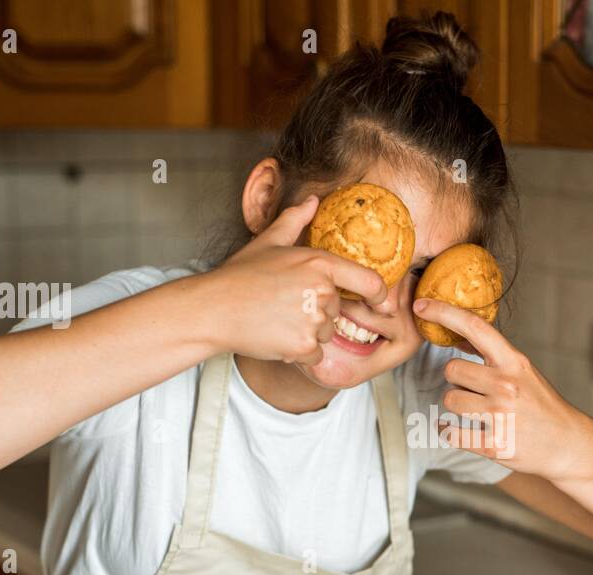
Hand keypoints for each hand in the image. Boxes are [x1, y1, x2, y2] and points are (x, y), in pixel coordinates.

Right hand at [200, 195, 387, 364]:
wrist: (213, 309)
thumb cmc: (239, 276)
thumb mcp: (268, 242)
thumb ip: (295, 221)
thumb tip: (313, 201)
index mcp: (319, 263)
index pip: (369, 281)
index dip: (378, 294)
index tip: (378, 301)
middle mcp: (322, 291)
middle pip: (337, 310)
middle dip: (317, 312)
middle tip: (285, 305)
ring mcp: (313, 320)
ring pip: (326, 334)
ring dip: (308, 333)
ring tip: (278, 319)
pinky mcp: (303, 346)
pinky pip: (316, 355)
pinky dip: (300, 352)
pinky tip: (277, 336)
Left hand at [413, 298, 592, 481]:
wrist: (567, 443)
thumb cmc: (541, 405)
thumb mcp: (524, 371)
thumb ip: (494, 356)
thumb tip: (457, 336)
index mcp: (515, 362)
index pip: (474, 327)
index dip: (443, 312)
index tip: (420, 306)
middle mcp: (506, 386)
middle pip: (452, 369)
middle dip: (457, 379)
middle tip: (475, 389)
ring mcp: (500, 416)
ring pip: (450, 399)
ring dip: (457, 405)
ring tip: (477, 410)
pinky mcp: (493, 445)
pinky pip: (451, 433)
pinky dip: (449, 431)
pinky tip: (459, 429)